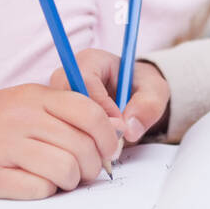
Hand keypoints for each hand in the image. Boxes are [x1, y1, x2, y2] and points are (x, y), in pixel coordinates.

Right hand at [0, 81, 123, 198]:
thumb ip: (67, 110)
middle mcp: (21, 118)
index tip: (108, 149)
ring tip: (60, 179)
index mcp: (35, 97)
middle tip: (84, 172)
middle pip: (82, 147)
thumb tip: (116, 128)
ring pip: (65, 170)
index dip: (108, 136)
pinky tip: (34, 184)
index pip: (90, 113)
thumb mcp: (26, 100)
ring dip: (70, 181)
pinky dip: (45, 192)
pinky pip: (39, 190)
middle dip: (92, 166)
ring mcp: (5, 147)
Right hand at [57, 48, 171, 143]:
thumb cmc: (142, 87)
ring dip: (81, 136)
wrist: (133, 95)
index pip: (85, 81)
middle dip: (89, 125)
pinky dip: (76, 143)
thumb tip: (129, 130)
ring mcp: (56, 95)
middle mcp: (67, 75)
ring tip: (104, 145)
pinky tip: (93, 148)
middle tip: (111, 141)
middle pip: (65, 100)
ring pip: (58, 118)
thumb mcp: (155, 92)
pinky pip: (58, 130)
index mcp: (91, 60)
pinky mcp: (54, 113)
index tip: (120, 124)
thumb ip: (148, 106)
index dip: (102, 107)